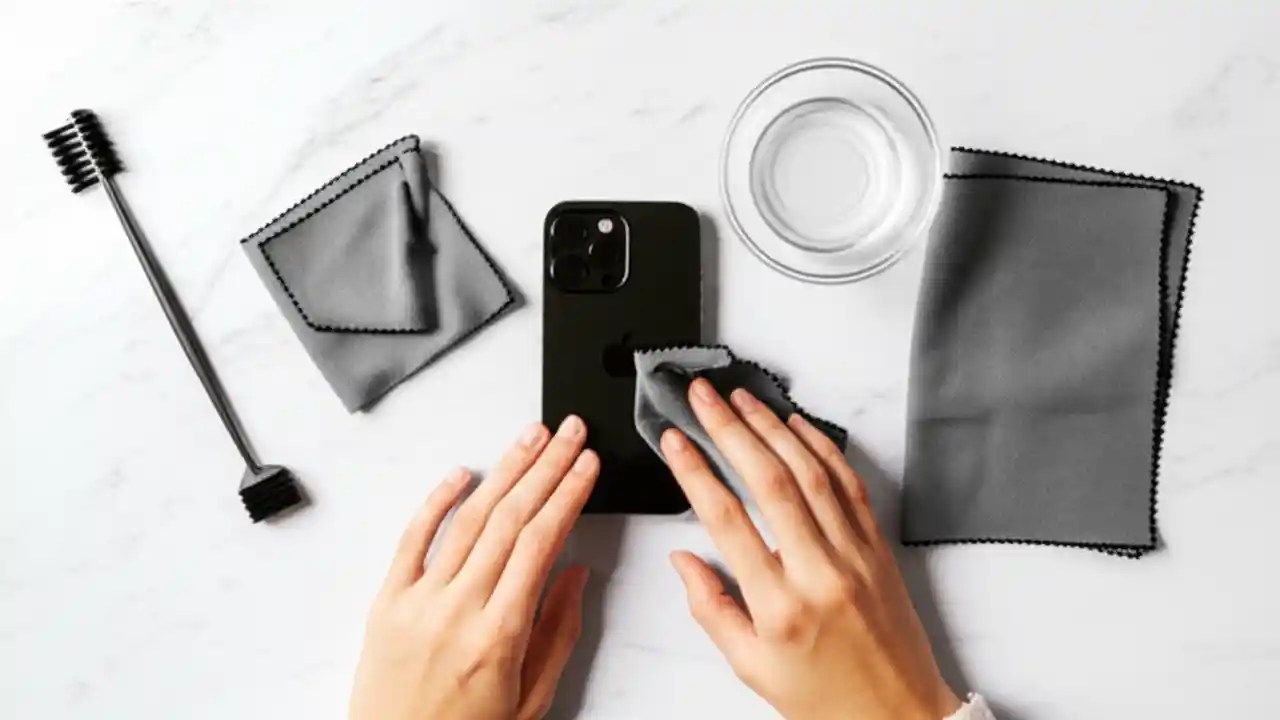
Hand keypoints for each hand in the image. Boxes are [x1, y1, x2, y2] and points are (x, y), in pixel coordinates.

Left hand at [350, 416, 597, 719]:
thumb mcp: (531, 699)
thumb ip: (557, 633)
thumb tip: (574, 573)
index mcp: (499, 636)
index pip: (540, 543)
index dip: (567, 495)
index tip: (586, 465)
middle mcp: (457, 610)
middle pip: (510, 519)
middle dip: (546, 467)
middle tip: (568, 432)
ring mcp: (418, 602)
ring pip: (468, 519)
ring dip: (504, 471)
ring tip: (530, 438)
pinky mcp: (386, 602)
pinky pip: (413, 538)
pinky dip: (437, 500)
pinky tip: (463, 473)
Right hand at [662, 380, 960, 719]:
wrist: (900, 716)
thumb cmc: (826, 700)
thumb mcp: (751, 667)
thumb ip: (711, 609)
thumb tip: (681, 560)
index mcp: (780, 606)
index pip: (727, 520)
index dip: (695, 471)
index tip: (675, 440)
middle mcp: (819, 571)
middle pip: (768, 480)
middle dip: (730, 429)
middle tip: (703, 397)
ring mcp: (855, 554)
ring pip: (811, 472)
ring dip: (772, 427)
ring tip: (741, 398)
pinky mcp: (878, 548)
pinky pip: (850, 485)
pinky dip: (822, 448)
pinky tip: (797, 425)